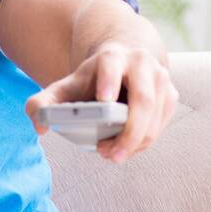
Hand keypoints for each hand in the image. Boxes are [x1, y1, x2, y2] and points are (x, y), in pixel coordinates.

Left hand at [24, 41, 176, 163]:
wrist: (123, 63)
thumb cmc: (92, 80)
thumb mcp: (67, 86)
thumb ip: (45, 103)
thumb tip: (40, 126)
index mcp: (113, 56)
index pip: (111, 65)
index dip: (108, 81)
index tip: (103, 100)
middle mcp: (141, 63)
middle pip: (142, 99)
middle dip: (129, 132)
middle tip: (109, 155)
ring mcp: (160, 78)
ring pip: (154, 116)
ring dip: (136, 142)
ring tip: (112, 154)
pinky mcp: (170, 95)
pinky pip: (161, 124)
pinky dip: (144, 142)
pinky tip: (127, 148)